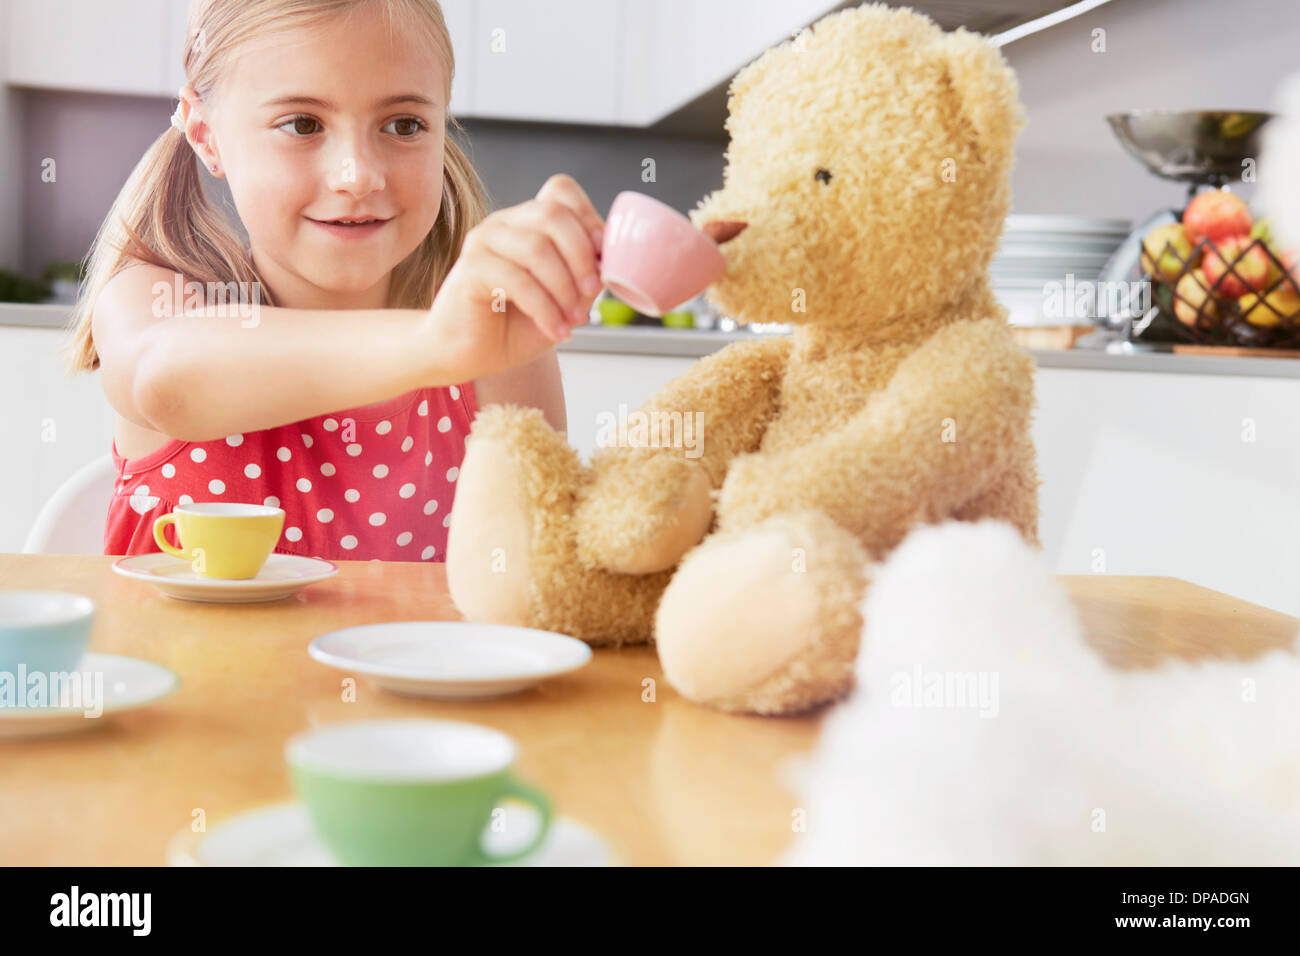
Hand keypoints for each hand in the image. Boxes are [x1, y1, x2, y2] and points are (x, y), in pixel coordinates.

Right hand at [421, 173, 604, 381]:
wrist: (469, 354)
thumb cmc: (514, 326)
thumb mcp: (563, 300)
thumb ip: (586, 277)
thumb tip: (612, 264)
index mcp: (528, 222)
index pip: (561, 191)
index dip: (588, 216)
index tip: (604, 254)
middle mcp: (505, 224)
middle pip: (552, 213)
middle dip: (581, 255)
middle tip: (591, 292)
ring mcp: (484, 241)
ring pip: (537, 247)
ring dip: (564, 288)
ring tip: (572, 319)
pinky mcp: (470, 268)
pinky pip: (517, 280)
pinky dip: (544, 308)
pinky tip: (555, 330)